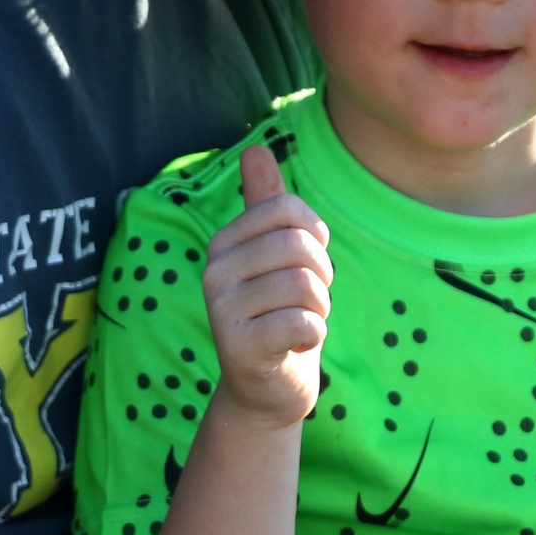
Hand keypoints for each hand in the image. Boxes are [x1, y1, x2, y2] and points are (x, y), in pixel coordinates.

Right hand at [200, 145, 331, 427]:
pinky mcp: (237, 346)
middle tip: (307, 301)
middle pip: (299, 247)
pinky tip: (294, 346)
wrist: (266, 387)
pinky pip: (302, 323)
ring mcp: (221, 308)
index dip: (315, 237)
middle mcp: (213, 269)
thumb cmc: (278, 312)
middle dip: (321, 277)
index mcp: (224, 241)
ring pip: (304, 286)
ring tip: (300, 323)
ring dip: (319, 310)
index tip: (307, 265)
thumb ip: (266, 202)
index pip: (288, 209)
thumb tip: (253, 147)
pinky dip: (312, 335)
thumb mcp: (277, 255)